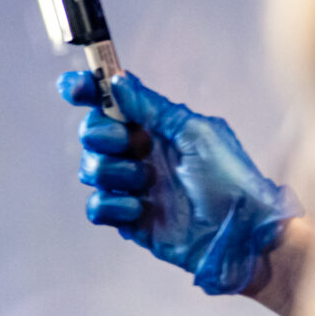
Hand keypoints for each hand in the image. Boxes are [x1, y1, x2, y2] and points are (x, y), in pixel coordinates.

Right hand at [59, 70, 301, 295]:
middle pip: (93, 134)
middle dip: (102, 136)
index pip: (112, 103)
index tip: (73, 88)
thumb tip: (118, 80)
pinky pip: (96, 207)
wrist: (240, 235)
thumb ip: (153, 108)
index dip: (89, 91)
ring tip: (145, 184)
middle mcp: (141, 154)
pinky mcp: (128, 219)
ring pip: (91, 169)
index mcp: (157, 129)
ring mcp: (132, 187)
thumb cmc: (230, 180)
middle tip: (128, 143)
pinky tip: (139, 210)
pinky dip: (112, 206)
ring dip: (114, 173)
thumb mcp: (196, 134)